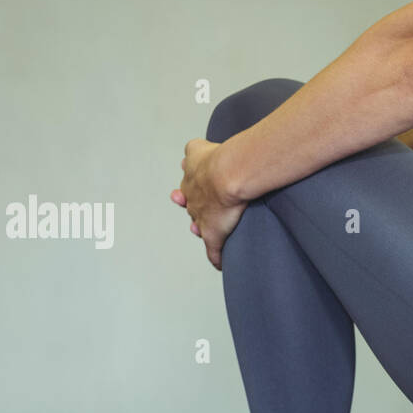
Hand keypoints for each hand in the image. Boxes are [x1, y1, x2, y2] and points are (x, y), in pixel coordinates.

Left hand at [170, 139, 246, 269]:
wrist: (227, 174)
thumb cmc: (220, 158)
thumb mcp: (199, 147)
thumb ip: (195, 149)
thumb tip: (191, 150)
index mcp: (189, 179)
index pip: (187, 185)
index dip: (188, 190)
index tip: (185, 192)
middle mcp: (192, 198)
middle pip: (190, 205)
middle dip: (192, 208)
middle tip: (193, 209)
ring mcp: (201, 218)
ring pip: (199, 226)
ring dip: (201, 229)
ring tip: (201, 232)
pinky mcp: (212, 234)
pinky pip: (213, 251)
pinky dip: (215, 258)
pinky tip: (219, 264)